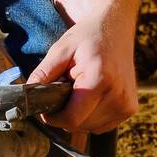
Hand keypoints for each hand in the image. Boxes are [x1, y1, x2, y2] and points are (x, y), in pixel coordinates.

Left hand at [28, 0, 139, 133]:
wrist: (116, 28)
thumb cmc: (87, 37)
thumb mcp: (61, 49)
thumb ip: (43, 73)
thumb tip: (26, 96)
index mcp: (100, 79)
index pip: (71, 119)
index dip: (53, 118)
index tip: (45, 109)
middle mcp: (117, 95)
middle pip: (80, 125)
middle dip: (66, 114)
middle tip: (63, 92)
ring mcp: (126, 104)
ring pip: (91, 128)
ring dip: (79, 116)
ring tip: (79, 91)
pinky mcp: (130, 109)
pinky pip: (102, 126)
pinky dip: (92, 117)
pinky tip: (91, 97)